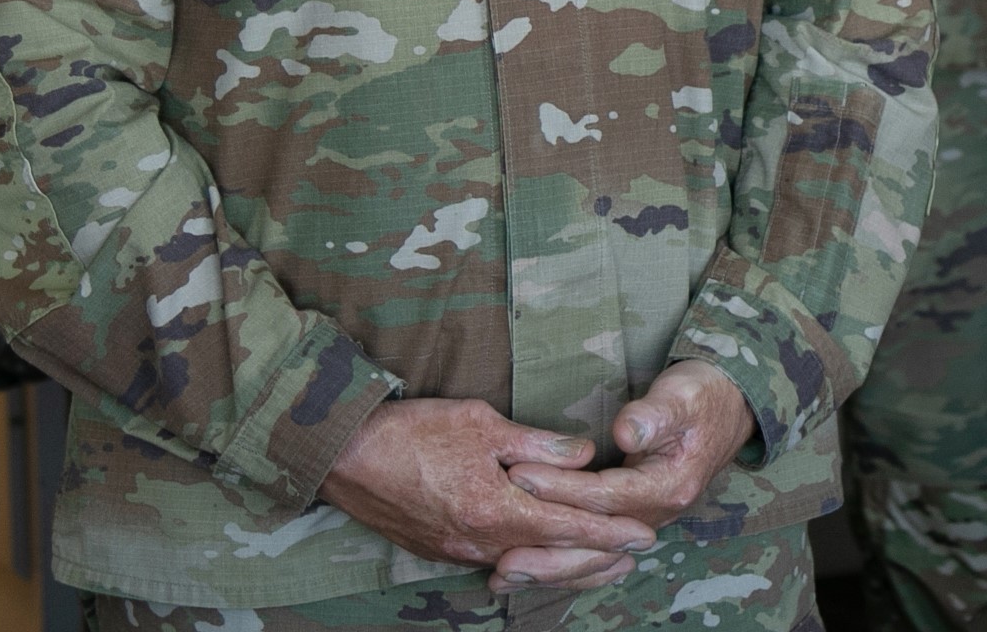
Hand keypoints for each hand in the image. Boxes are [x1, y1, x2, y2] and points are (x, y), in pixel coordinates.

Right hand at [318, 398, 653, 591]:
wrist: (343, 456)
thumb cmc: (411, 430)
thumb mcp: (481, 422)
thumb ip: (537, 444)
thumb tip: (584, 454)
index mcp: (492, 508)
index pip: (565, 524)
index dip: (608, 531)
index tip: (644, 535)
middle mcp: (478, 540)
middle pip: (551, 555)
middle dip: (597, 557)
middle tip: (637, 555)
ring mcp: (457, 550)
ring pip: (524, 562)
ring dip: (566, 563)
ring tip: (603, 563)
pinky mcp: (440, 549)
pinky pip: (496, 560)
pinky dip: (529, 561)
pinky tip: (544, 558)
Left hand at [496, 360, 756, 591]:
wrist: (727, 407)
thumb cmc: (700, 396)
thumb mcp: (681, 396)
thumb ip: (653, 415)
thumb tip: (626, 432)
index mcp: (670, 486)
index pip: (605, 494)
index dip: (561, 487)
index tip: (518, 476)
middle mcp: (658, 513)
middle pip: (596, 539)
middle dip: (548, 549)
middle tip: (501, 556)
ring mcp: (644, 520)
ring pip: (592, 552)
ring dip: (549, 566)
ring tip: (502, 574)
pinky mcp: (630, 518)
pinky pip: (594, 547)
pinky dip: (562, 561)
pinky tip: (527, 570)